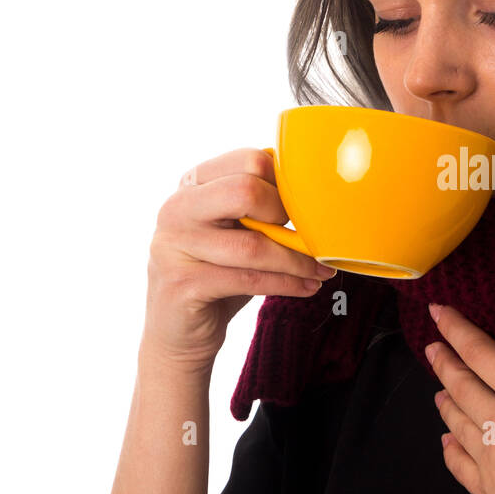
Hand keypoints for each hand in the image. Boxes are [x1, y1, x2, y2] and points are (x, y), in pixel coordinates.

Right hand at [141, 147, 335, 375]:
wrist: (177, 333)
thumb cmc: (217, 274)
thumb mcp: (234, 231)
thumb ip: (259, 206)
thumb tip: (315, 191)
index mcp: (193, 184)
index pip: (248, 159)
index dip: (284, 182)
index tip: (303, 207)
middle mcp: (176, 207)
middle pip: (245, 190)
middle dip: (286, 215)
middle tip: (307, 237)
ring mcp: (174, 245)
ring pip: (252, 244)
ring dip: (297, 260)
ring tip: (320, 270)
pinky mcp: (183, 284)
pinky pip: (249, 279)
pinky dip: (286, 284)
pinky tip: (306, 287)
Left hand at [426, 300, 494, 493]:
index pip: (482, 353)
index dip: (457, 329)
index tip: (437, 311)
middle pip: (463, 385)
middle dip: (445, 363)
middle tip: (431, 347)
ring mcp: (488, 458)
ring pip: (458, 422)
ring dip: (446, 404)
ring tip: (437, 392)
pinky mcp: (487, 491)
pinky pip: (461, 465)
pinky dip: (451, 452)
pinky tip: (447, 445)